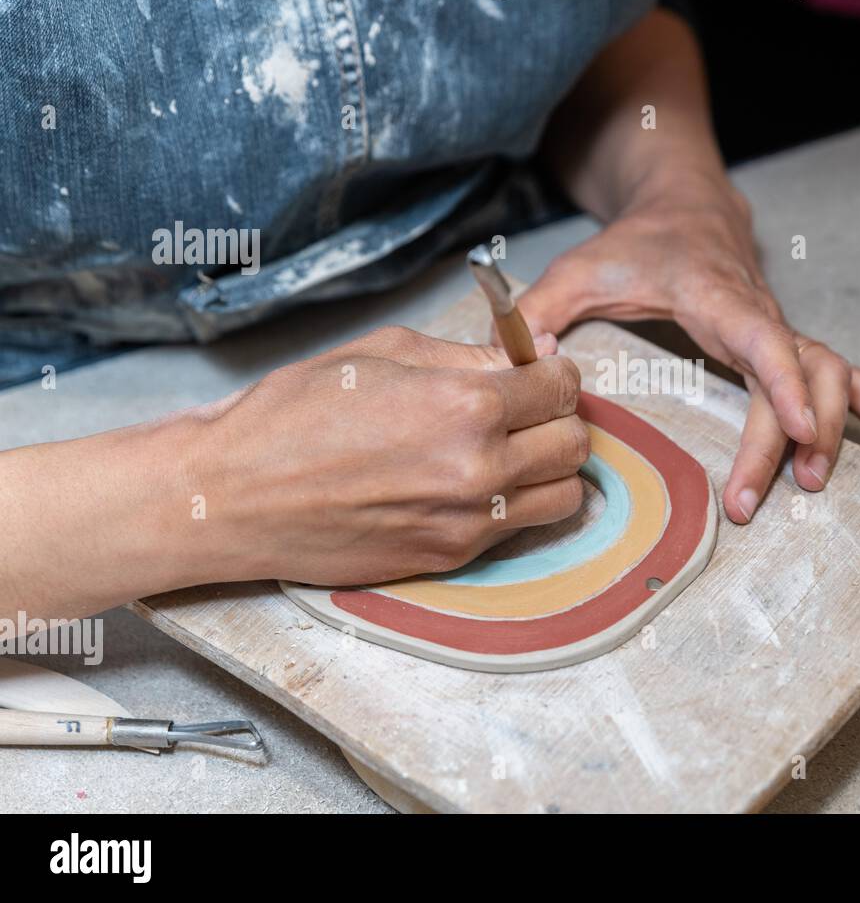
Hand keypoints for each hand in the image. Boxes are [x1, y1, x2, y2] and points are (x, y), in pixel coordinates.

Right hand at [189, 326, 588, 584]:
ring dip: (549, 468)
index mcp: (466, 406)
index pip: (562, 387)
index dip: (554, 372)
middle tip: (526, 408)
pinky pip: (519, 529)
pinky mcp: (451, 558)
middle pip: (576, 443)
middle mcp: (480, 469)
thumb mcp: (386, 353)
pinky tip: (473, 482)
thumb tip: (536, 352)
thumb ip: (472, 354)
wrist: (233, 497)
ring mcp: (468, 522)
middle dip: (559, 418)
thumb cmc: (296, 413)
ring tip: (510, 449)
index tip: (537, 371)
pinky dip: (515, 504)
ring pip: (565, 496)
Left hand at [514, 173, 859, 524]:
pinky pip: (847, 377)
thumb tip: (524, 357)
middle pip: (798, 372)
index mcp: (714, 293)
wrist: (685, 208)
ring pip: (833, 374)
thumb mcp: (579, 266)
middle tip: (752, 501)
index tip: (800, 432)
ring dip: (837, 429)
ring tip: (817, 485)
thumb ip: (543, 308)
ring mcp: (782, 329)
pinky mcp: (791, 345)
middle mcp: (760, 312)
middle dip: (788, 437)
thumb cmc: (634, 244)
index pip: (760, 337)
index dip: (784, 383)